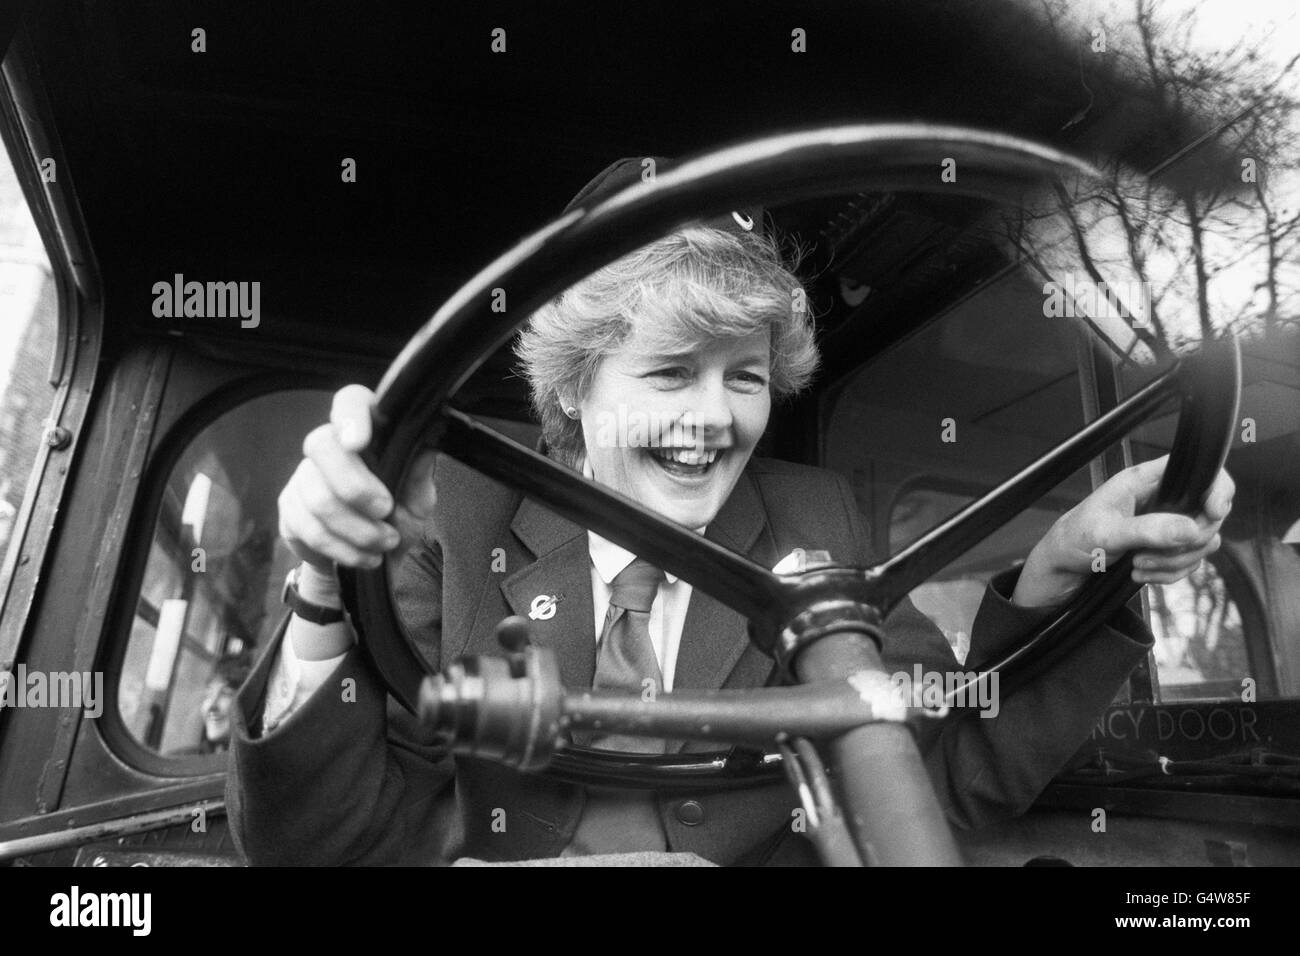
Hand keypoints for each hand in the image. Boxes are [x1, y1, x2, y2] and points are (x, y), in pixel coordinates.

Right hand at [278, 385, 437, 573]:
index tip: (359, 442)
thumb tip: (428, 442)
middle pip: (321, 446)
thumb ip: (418, 474)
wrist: (373, 557)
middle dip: (355, 487)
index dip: (350, 415)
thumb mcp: (417, 499)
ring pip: (319, 498)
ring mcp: (303, 476)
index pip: (350, 401)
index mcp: (366, 432)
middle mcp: (329, 446)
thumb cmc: (397, 517)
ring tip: (384, 541)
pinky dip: (345, 549)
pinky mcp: (289, 509)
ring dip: (358, 530)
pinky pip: (310, 529)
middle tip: (385, 511)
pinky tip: (365, 555)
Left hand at [1012, 456, 1233, 607]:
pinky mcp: (1165, 548)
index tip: (1212, 513)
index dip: (1216, 489)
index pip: (1198, 472)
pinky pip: (1188, 562)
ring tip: (1138, 563)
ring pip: (1201, 542)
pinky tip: (1141, 573)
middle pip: (1208, 513)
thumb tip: (1191, 528)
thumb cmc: (1073, 539)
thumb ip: (1149, 529)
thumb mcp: (1106, 533)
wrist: (1061, 568)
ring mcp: (1165, 525)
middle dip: (1189, 540)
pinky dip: (1169, 573)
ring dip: (1174, 561)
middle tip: (1155, 551)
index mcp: (1145, 481)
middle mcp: (1160, 500)